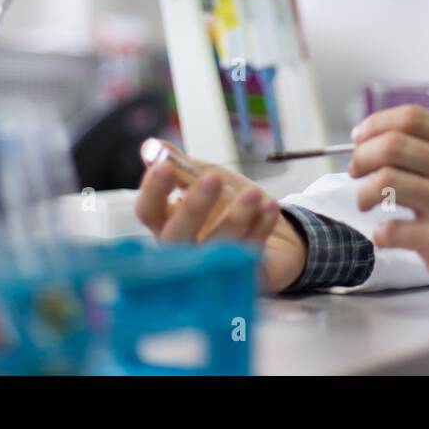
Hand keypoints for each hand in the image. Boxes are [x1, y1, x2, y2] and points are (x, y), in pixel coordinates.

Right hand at [135, 147, 307, 293]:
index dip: (152, 191)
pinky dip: (261, 227)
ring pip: (214, 249)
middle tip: (213, 178)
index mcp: (169, 223)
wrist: (280, 234)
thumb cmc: (233, 206)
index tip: (165, 166)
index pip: (148, 212)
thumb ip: (182, 165)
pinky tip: (269, 207)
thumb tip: (151, 147)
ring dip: (235, 217)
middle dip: (193, 206)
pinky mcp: (242, 281)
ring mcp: (211, 271)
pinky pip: (248, 256)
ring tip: (253, 194)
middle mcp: (184, 251)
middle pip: (175, 236)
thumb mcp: (208, 177)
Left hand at [348, 105, 428, 311]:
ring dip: (363, 193)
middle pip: (393, 145)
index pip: (412, 117)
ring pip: (386, 182)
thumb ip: (427, 150)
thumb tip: (371, 139)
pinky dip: (379, 232)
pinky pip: (391, 228)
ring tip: (366, 202)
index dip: (376, 124)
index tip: (359, 139)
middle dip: (362, 157)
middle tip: (356, 171)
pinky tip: (386, 234)